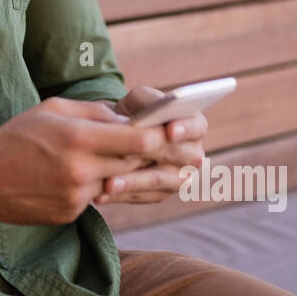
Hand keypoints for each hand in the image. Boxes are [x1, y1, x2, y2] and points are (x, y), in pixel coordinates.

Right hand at [0, 96, 180, 226]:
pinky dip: (100, 187)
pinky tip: (89, 178)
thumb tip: (130, 118)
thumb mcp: (53, 109)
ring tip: (144, 166)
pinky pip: (97, 198)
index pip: (137, 139)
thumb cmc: (16, 136)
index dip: (161, 135)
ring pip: (118, 183)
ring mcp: (76, 196)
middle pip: (134, 164)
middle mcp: (80, 169)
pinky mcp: (70, 213)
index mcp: (78, 137)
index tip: (176, 130)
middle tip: (177, 151)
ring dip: (128, 174)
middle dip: (154, 157)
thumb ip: (95, 112)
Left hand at [91, 86, 207, 205]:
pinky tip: (100, 195)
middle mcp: (193, 154)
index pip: (196, 126)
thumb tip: (139, 124)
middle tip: (126, 154)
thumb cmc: (136, 111)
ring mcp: (179, 177)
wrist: (122, 134)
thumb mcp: (139, 99)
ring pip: (158, 180)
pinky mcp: (160, 193)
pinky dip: (121, 195)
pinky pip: (142, 196)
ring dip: (132, 182)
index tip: (170, 130)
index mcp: (194, 126)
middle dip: (150, 154)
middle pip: (176, 156)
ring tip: (109, 183)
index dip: (185, 128)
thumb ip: (147, 102)